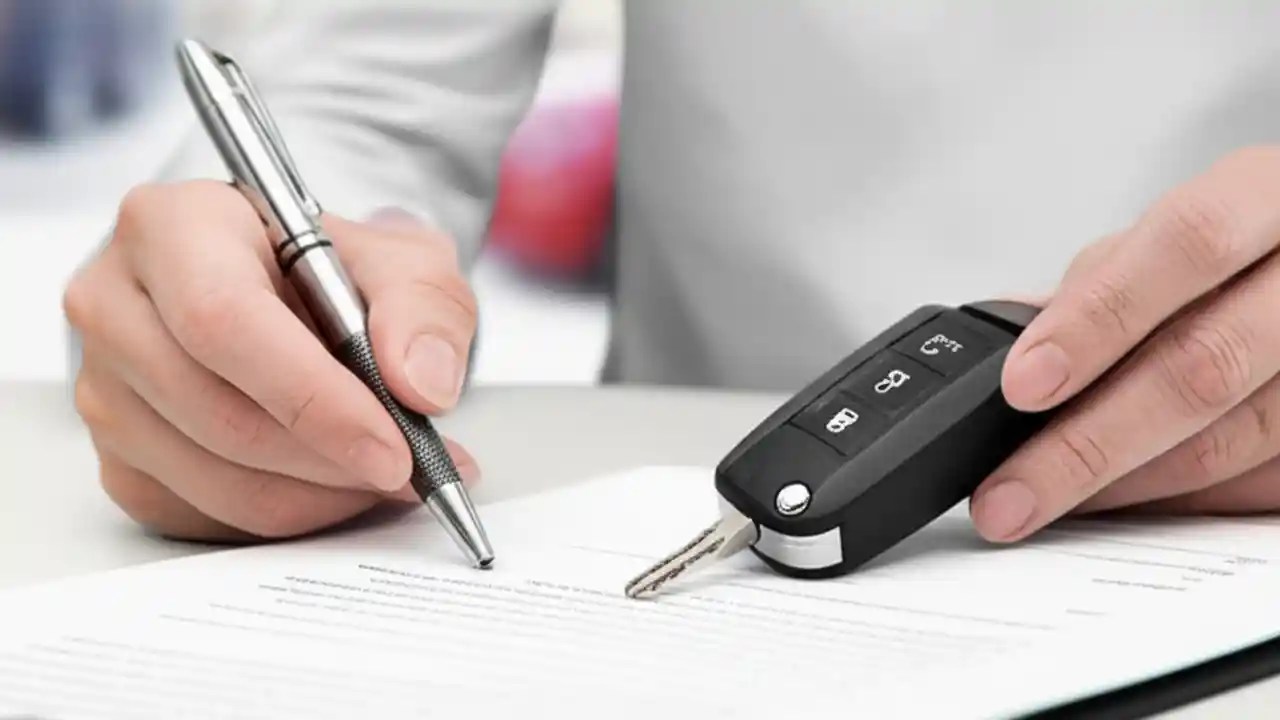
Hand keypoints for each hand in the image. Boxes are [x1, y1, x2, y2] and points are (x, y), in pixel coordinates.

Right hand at [64, 181, 479, 541]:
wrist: (304, 300)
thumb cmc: (341, 273)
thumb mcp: (406, 262)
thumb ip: (426, 310)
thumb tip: (418, 384)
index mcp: (172, 226)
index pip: (225, 320)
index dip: (315, 397)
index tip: (395, 446)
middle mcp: (114, 303)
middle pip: (217, 412)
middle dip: (330, 458)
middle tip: (410, 470)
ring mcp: (105, 387)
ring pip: (213, 476)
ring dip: (320, 494)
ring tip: (390, 474)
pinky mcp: (120, 456)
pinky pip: (205, 513)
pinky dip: (291, 512)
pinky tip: (339, 484)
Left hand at [970, 146, 1279, 541]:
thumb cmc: (1246, 247)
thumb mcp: (1180, 230)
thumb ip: (1101, 280)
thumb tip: (1005, 333)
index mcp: (1266, 196)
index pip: (1185, 248)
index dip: (1097, 320)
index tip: (1023, 384)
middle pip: (1206, 365)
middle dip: (1088, 442)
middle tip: (1008, 493)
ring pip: (1235, 440)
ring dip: (1126, 485)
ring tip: (1042, 503)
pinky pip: (1262, 484)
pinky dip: (1181, 502)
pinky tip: (1119, 503)